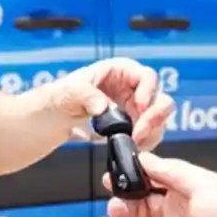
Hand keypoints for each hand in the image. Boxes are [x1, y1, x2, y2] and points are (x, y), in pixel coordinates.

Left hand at [44, 57, 174, 149]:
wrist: (56, 117)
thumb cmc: (63, 96)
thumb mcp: (69, 92)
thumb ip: (86, 96)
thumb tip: (103, 106)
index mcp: (122, 70)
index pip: (147, 76)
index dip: (148, 91)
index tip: (140, 107)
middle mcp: (134, 87)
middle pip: (160, 98)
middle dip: (155, 117)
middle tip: (138, 133)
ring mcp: (137, 107)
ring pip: (160, 119)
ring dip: (151, 133)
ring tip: (133, 142)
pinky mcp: (135, 125)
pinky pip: (151, 134)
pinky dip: (146, 142)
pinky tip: (131, 146)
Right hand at [104, 152, 216, 216]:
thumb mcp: (201, 182)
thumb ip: (171, 170)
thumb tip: (146, 157)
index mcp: (186, 188)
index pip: (152, 179)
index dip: (132, 179)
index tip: (112, 179)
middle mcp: (182, 211)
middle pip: (144, 207)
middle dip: (126, 207)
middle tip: (115, 209)